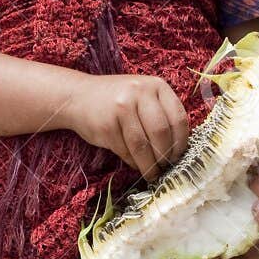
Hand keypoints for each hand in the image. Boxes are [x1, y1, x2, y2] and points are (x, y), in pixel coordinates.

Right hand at [66, 72, 189, 179]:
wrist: (77, 96)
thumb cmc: (117, 100)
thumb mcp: (143, 96)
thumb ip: (161, 113)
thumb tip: (177, 150)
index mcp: (156, 85)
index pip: (178, 118)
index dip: (181, 142)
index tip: (178, 156)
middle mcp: (139, 93)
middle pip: (161, 133)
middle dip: (165, 156)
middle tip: (165, 167)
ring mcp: (122, 108)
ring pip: (143, 146)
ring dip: (149, 165)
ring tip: (152, 173)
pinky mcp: (107, 125)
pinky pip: (126, 151)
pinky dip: (133, 162)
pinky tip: (135, 164)